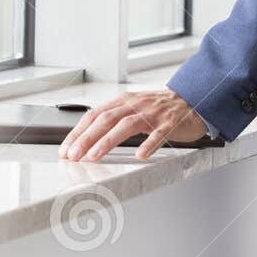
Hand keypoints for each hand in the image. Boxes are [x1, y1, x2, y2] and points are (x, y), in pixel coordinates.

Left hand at [58, 89, 208, 162]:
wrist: (191, 100)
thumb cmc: (158, 109)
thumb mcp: (132, 108)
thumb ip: (112, 119)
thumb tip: (86, 138)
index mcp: (122, 101)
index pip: (94, 115)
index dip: (78, 132)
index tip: (66, 149)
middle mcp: (134, 104)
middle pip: (105, 119)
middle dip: (86, 138)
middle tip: (74, 155)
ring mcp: (152, 113)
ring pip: (126, 125)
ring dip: (108, 141)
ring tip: (95, 156)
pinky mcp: (170, 123)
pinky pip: (158, 134)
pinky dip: (148, 144)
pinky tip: (140, 155)